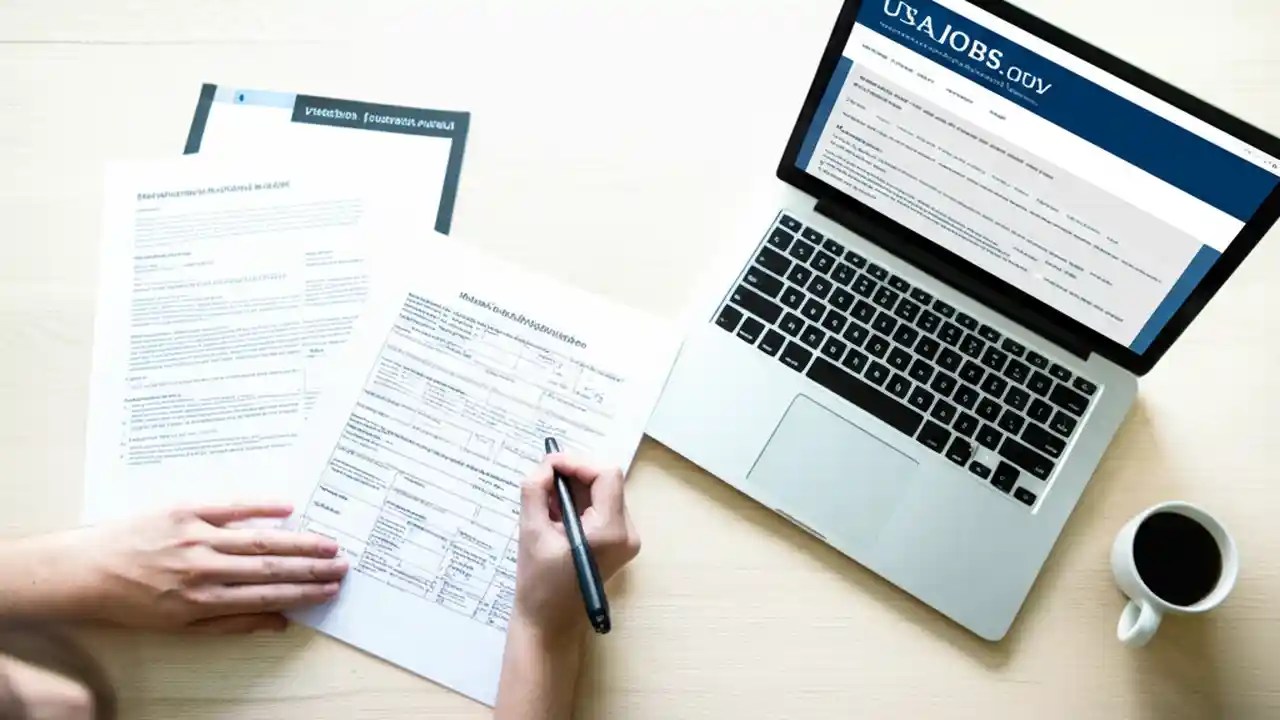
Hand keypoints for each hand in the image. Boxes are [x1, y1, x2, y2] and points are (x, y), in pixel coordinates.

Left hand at [61, 504, 346, 632]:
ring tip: (328, 542)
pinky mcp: (184, 510)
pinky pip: (230, 506)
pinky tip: (288, 507)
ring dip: (298, 541)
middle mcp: (205, 568)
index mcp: (204, 600)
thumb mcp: (180, 627)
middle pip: (271, 567)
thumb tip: (279, 623)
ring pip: (258, 539)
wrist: (85, 572)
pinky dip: (261, 506)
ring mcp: (196, 536)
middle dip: (311, 567)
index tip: (330, 589)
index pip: (268, 596)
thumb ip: (233, 624)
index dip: (304, 592)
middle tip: (343, 564)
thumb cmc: (131, 603)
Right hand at [514, 455, 640, 638]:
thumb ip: (535, 491)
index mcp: (611, 530)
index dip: (577, 463)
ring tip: (545, 502)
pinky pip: (601, 509)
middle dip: (573, 475)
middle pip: (606, 482)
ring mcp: (626, 539)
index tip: (548, 466)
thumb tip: (544, 465)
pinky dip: (579, 503)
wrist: (549, 624)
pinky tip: (555, 515)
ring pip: (603, 493)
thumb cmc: (539, 584)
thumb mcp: (531, 532)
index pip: (605, 474)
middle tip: (542, 481)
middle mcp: (627, 532)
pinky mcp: (618, 544)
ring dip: (574, 489)